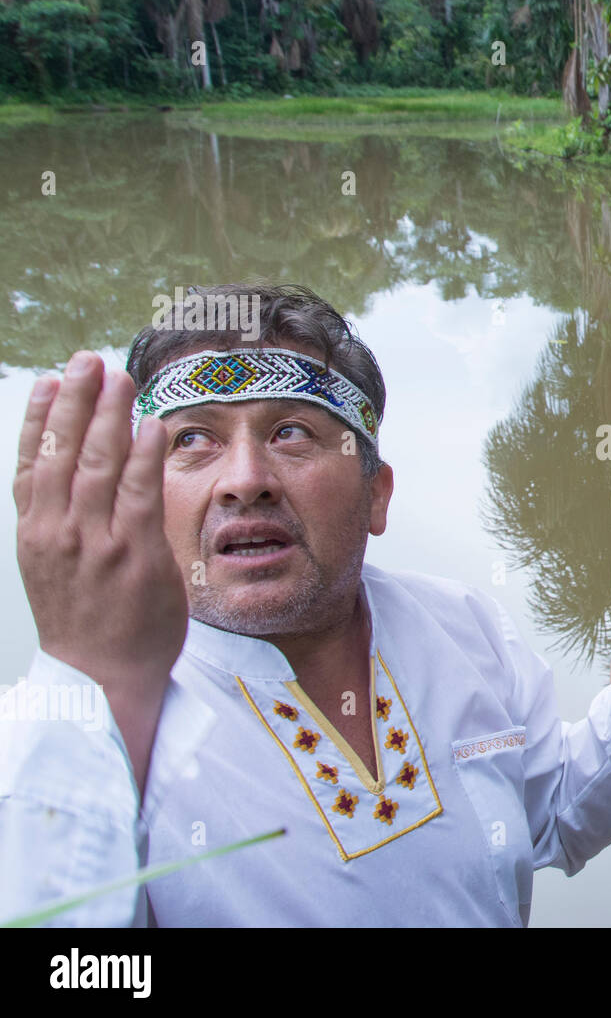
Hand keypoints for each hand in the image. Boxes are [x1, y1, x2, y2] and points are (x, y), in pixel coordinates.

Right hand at [14, 354, 186, 692]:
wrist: (100, 679)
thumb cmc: (86, 623)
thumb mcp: (55, 567)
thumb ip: (64, 521)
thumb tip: (80, 475)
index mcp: (36, 532)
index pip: (31, 462)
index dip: (42, 416)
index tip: (52, 379)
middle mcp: (58, 531)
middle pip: (62, 451)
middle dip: (77, 401)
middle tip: (89, 360)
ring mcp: (94, 541)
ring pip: (97, 464)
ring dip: (110, 415)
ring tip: (121, 378)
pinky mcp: (132, 554)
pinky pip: (139, 494)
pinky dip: (143, 456)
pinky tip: (150, 426)